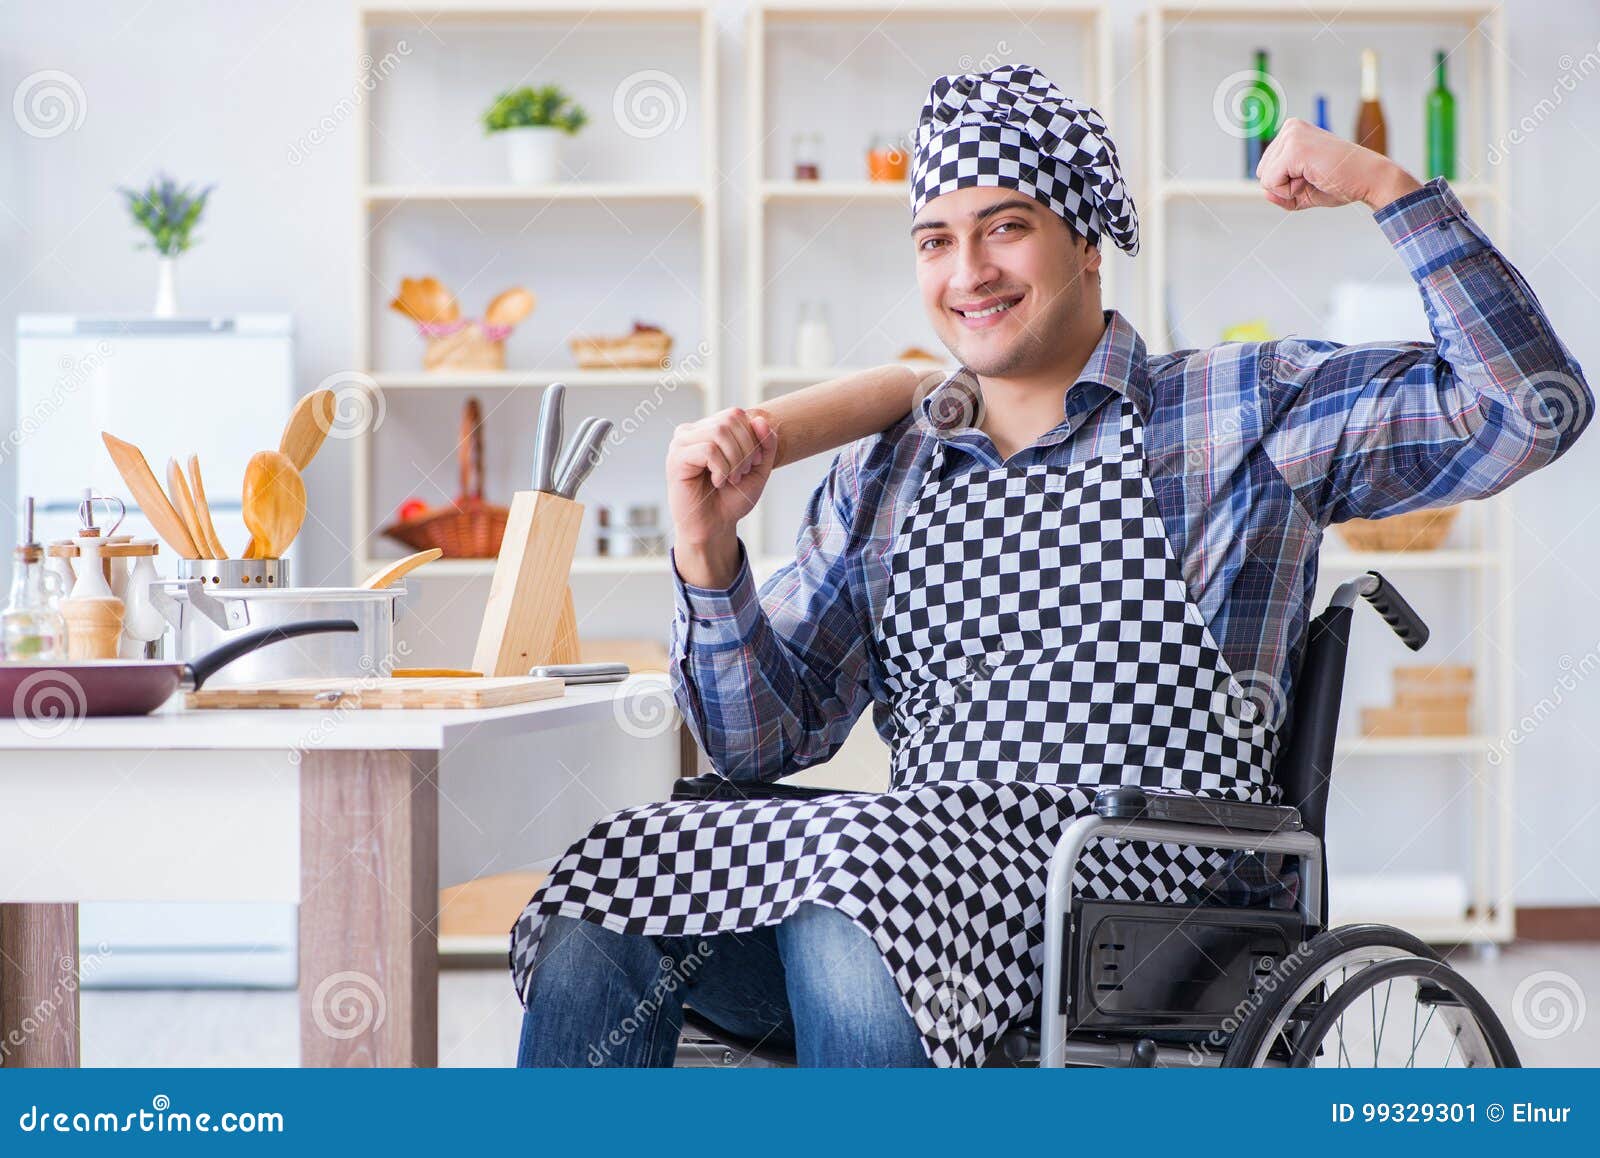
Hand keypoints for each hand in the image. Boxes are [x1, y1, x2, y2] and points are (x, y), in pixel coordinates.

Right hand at [667, 407, 777, 586]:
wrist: (715, 526)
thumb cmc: (732, 498)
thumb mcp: (759, 469)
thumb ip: (766, 443)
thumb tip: (759, 419)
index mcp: (709, 429)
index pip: (736, 414)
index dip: (752, 438)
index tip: (753, 464)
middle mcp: (692, 431)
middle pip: (729, 420)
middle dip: (745, 450)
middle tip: (741, 474)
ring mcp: (681, 443)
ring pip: (719, 432)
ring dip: (734, 460)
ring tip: (730, 479)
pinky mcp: (676, 458)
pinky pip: (708, 449)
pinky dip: (721, 469)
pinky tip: (717, 482)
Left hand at [1256, 118, 1421, 212]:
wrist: (1370, 179)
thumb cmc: (1340, 183)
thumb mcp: (1302, 190)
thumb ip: (1278, 192)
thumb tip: (1263, 190)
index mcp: (1292, 131)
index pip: (1265, 170)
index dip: (1286, 184)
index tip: (1312, 176)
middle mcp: (1290, 127)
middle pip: (1261, 173)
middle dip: (1285, 186)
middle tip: (1315, 178)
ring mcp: (1292, 135)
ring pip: (1264, 178)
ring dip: (1288, 189)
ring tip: (1316, 177)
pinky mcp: (1295, 149)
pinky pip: (1271, 183)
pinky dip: (1289, 191)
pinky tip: (1313, 179)